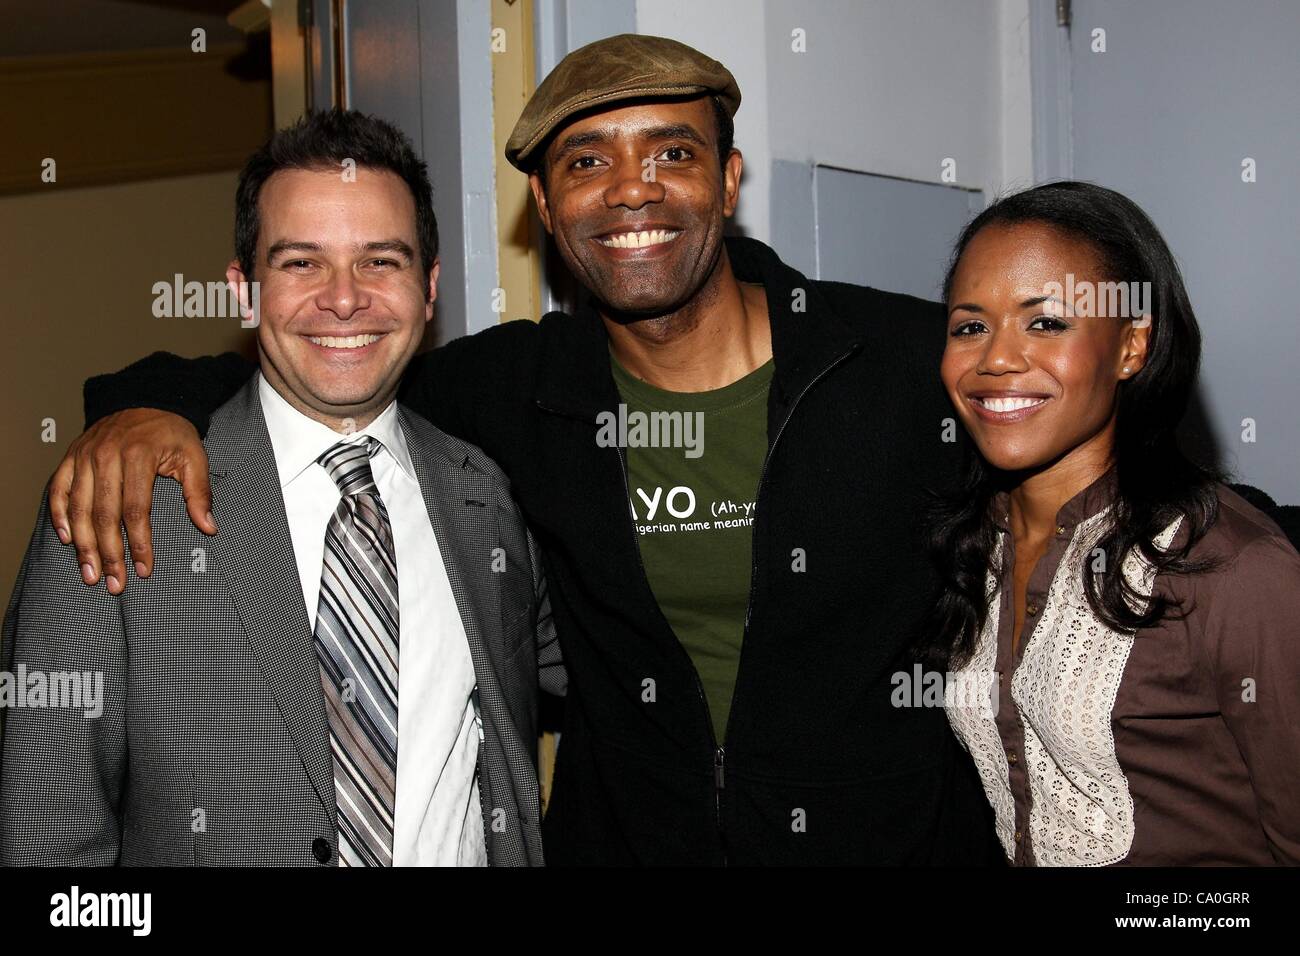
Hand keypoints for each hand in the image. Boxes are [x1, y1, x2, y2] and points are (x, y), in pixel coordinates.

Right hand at [47, 409, 216, 594]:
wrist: (146, 399)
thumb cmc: (172, 432)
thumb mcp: (195, 456)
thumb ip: (199, 493)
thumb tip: (209, 528)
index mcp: (139, 456)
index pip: (136, 510)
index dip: (140, 543)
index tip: (144, 569)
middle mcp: (106, 456)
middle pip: (104, 514)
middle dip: (109, 553)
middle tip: (113, 583)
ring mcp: (85, 456)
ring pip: (78, 507)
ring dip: (83, 544)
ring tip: (90, 573)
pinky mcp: (72, 456)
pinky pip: (58, 489)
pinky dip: (59, 515)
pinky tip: (68, 539)